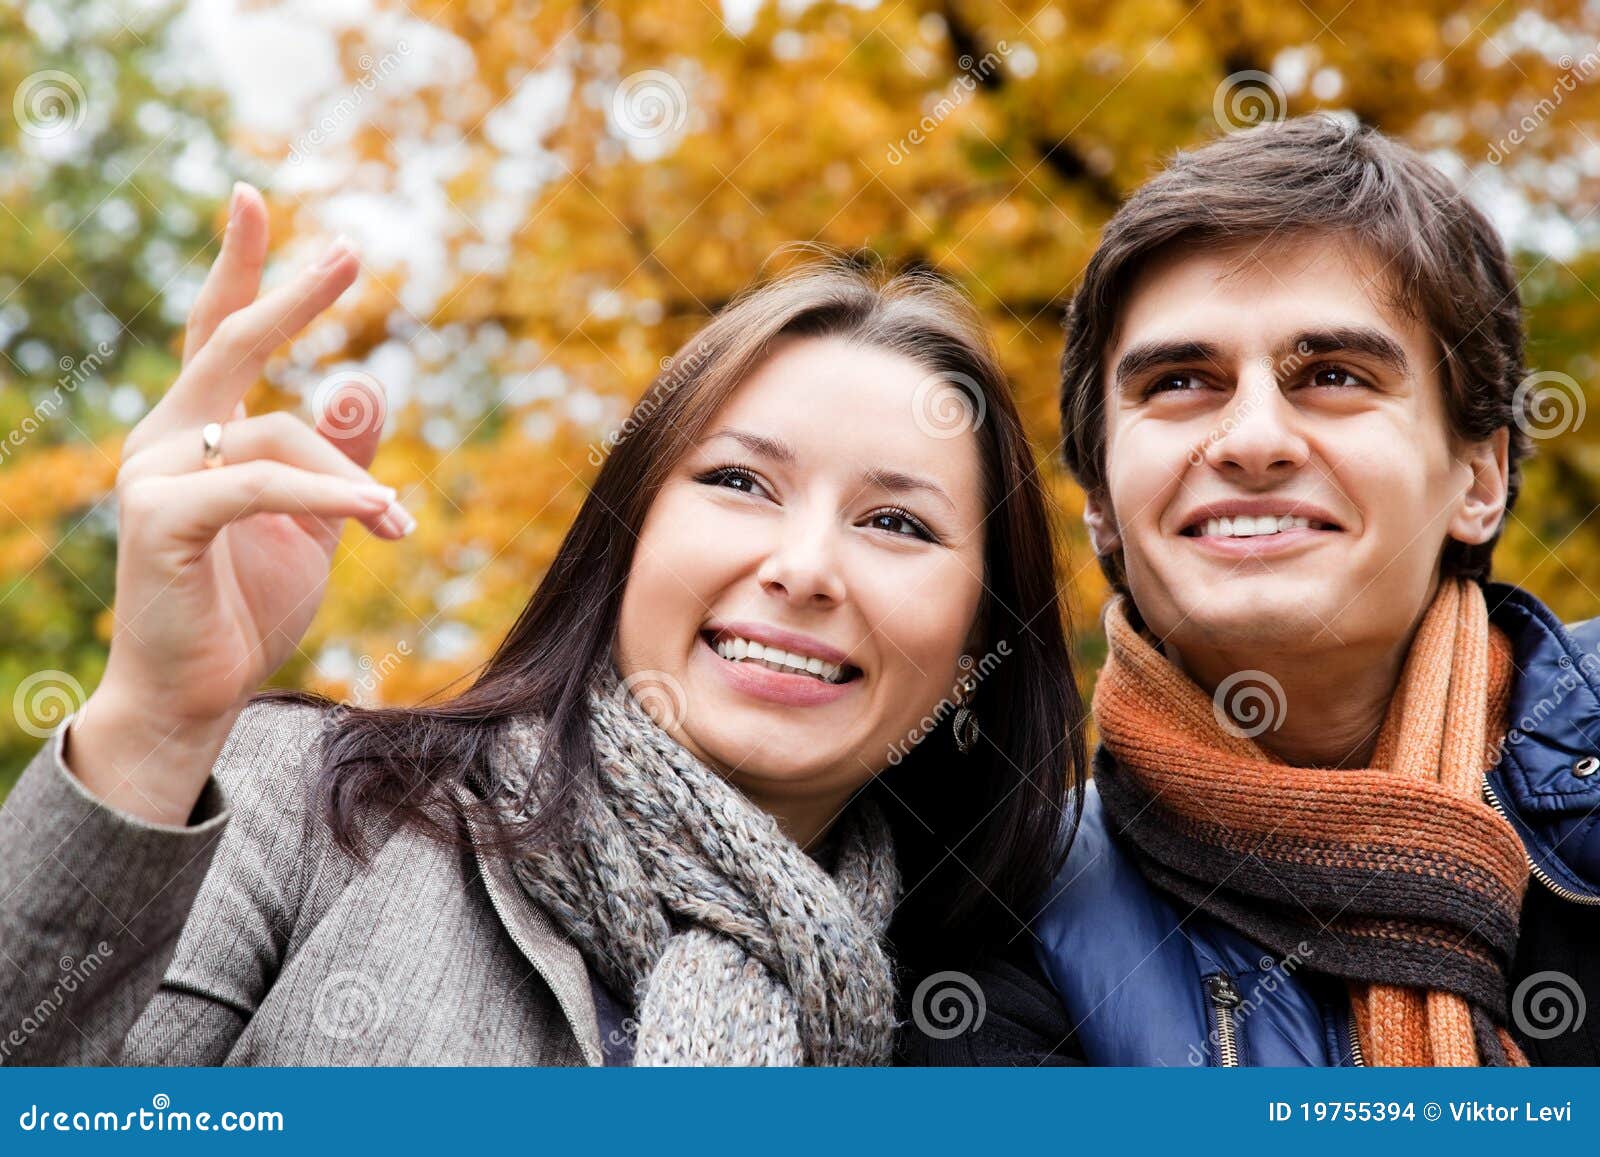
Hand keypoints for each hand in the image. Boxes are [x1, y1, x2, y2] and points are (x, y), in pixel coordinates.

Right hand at [67, 183, 411, 821]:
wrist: (196, 694)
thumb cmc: (249, 607)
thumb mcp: (314, 522)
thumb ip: (336, 455)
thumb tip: (363, 382)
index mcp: (195, 432)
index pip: (219, 335)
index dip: (241, 270)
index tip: (253, 201)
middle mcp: (164, 439)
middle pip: (232, 343)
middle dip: (292, 294)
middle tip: (351, 249)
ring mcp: (153, 475)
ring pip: (282, 434)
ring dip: (355, 482)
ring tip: (397, 524)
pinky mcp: (163, 519)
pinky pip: (262, 484)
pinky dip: (328, 495)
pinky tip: (380, 513)